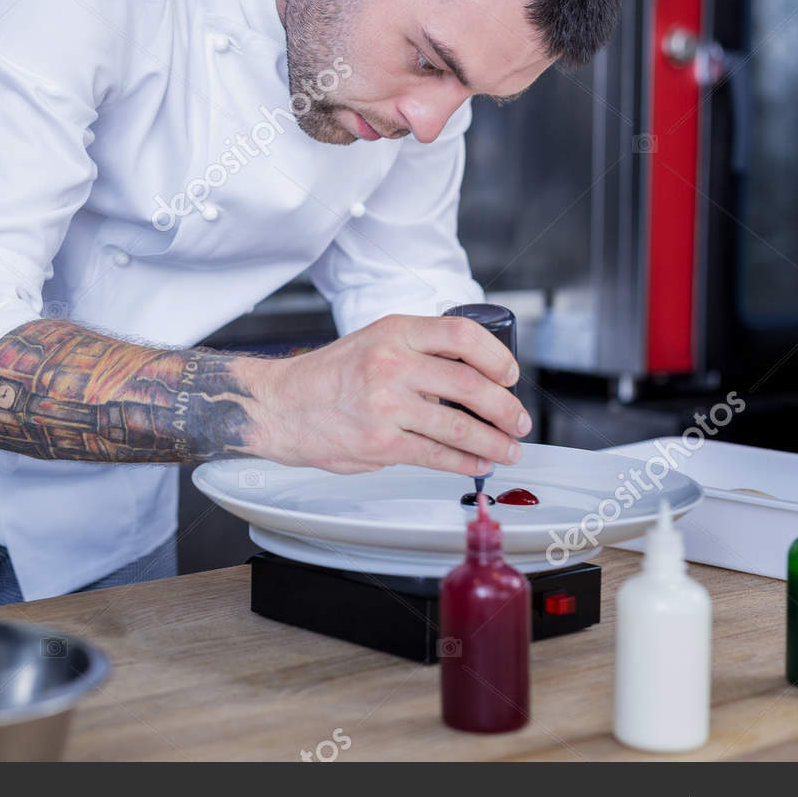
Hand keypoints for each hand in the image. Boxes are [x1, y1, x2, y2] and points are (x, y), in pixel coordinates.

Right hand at [241, 313, 531, 475]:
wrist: (279, 406)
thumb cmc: (327, 377)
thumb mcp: (372, 342)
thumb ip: (417, 354)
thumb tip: (472, 381)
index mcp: (394, 332)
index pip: (462, 336)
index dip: (497, 356)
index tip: (510, 374)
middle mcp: (391, 364)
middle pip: (470, 385)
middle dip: (505, 408)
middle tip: (518, 420)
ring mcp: (386, 406)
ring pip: (459, 427)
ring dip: (494, 442)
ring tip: (508, 449)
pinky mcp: (380, 444)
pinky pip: (436, 455)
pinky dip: (465, 462)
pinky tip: (478, 463)